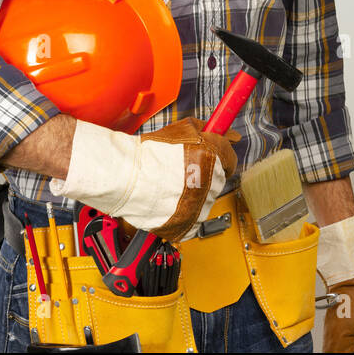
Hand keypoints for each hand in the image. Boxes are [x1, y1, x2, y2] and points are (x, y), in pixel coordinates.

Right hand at [50, 117, 241, 241]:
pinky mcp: (184, 226)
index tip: (211, 158)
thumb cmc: (148, 153)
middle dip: (204, 176)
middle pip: (218, 181)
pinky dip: (184, 217)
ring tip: (171, 187)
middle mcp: (210, 185)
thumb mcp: (184, 129)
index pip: (229, 160)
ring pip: (205, 203)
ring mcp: (198, 208)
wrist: (124, 176)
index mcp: (214, 160)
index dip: (218, 157)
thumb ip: (209, 130)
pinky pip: (192, 224)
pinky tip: (170, 204)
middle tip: (182, 172)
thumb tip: (227, 134)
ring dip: (194, 196)